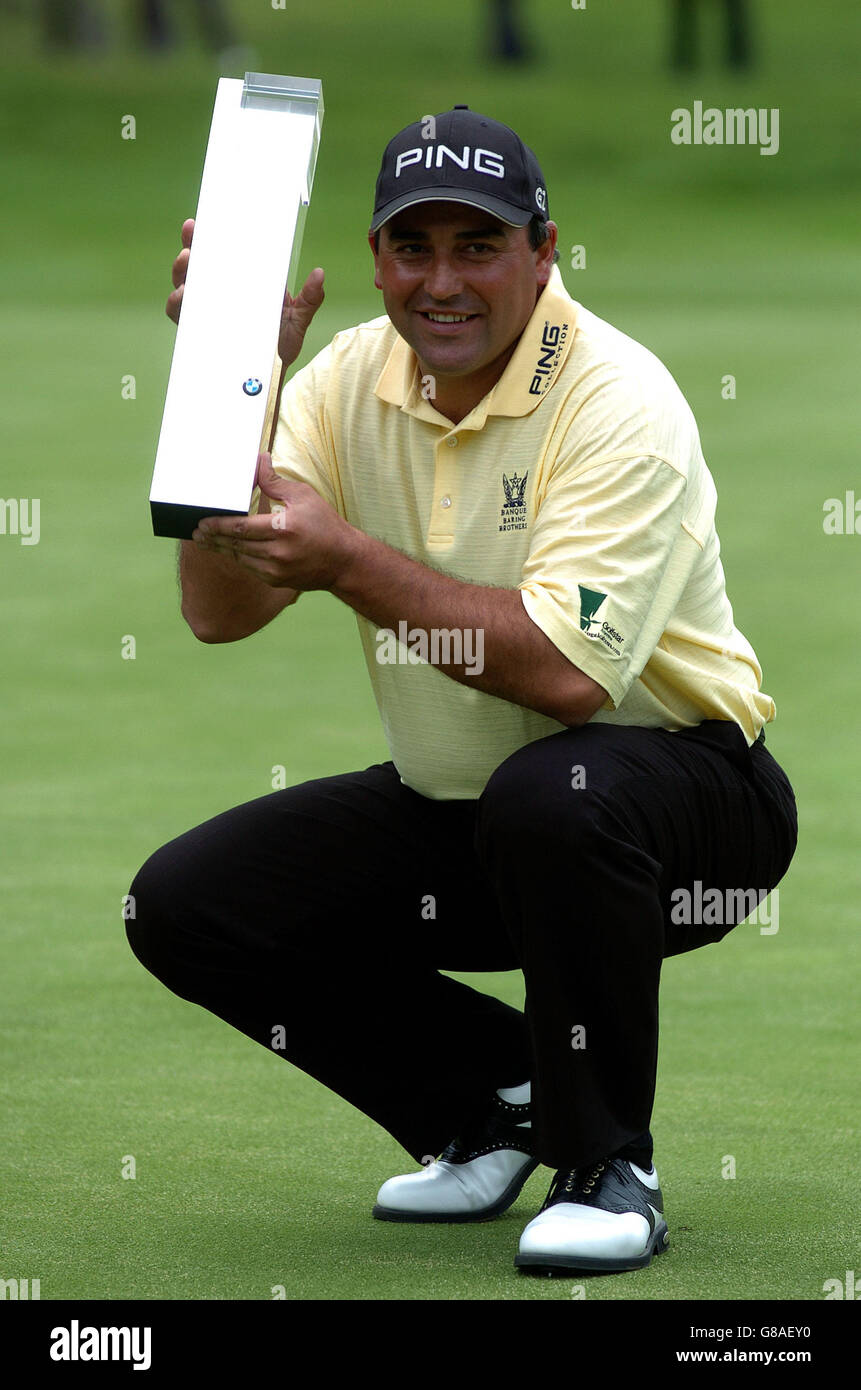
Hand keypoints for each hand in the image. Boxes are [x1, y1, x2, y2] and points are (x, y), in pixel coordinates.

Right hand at [166, 218, 324, 367]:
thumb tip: (320, 275)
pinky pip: (181, 315)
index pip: (219, 255)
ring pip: (185, 286)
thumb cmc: (280, 345)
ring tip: (186, 262)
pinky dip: (178, 304)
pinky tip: (182, 297)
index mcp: (239, 283)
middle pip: (196, 266)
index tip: (197, 224)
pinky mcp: (199, 331)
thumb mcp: (298, 319)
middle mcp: (219, 295)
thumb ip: (310, 299)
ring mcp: (207, 312)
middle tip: (192, 242)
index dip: (204, 237)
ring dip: (182, 273)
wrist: (269, 377)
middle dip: (189, 250)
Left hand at [190, 452, 359, 590]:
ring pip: (239, 559)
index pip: (240, 528)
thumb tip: (258, 461)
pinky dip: (238, 558)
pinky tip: (229, 550)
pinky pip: (250, 569)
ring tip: (207, 541)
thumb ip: (275, 482)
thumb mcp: (303, 496)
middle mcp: (277, 553)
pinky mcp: (276, 581)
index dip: (218, 526)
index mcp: (283, 529)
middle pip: (235, 545)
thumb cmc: (326, 525)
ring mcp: (276, 571)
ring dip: (222, 549)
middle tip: (196, 533)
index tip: (202, 523)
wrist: (344, 561)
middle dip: (213, 539)